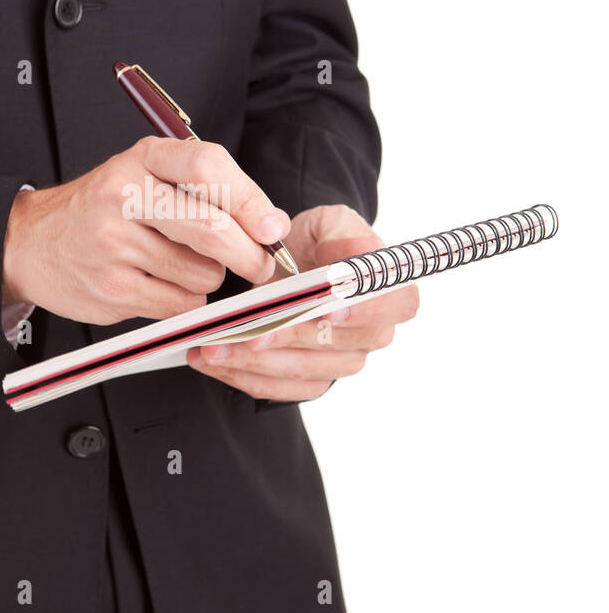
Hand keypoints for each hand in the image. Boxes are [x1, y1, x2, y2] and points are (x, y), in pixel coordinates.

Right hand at [1, 137, 291, 324]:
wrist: (30, 242)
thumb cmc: (102, 209)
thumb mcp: (144, 175)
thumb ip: (204, 190)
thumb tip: (269, 225)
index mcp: (140, 157)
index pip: (208, 167)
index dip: (251, 201)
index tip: (273, 227)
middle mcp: (123, 194)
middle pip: (211, 228)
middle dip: (249, 254)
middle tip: (260, 265)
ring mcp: (113, 244)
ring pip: (201, 274)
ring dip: (209, 278)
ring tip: (181, 265)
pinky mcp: (110, 288)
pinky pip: (179, 304)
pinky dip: (185, 301)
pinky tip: (161, 284)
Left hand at [187, 203, 418, 401]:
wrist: (290, 266)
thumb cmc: (316, 242)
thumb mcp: (328, 223)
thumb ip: (343, 235)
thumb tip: (363, 253)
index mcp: (390, 292)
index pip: (398, 306)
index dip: (367, 310)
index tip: (330, 308)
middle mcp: (371, 335)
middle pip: (337, 345)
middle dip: (288, 338)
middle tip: (249, 331)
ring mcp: (340, 363)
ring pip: (303, 371)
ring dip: (255, 362)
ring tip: (213, 347)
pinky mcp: (309, 382)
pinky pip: (279, 389)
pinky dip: (243, 377)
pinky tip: (214, 361)